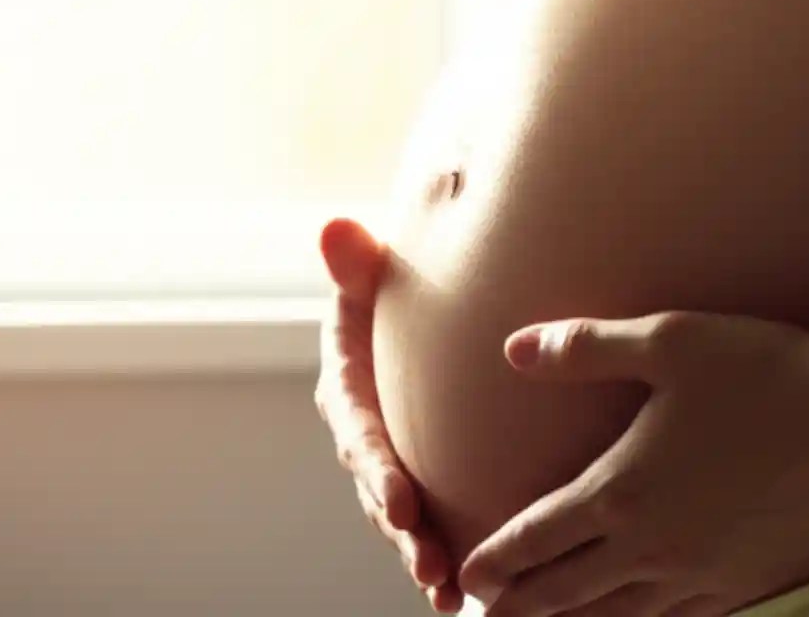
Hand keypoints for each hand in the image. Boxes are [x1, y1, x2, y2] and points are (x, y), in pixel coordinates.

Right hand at [314, 218, 463, 612]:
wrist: (421, 303)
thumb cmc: (395, 284)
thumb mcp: (373, 271)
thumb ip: (356, 259)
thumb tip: (335, 228)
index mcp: (347, 387)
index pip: (359, 433)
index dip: (377, 470)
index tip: (402, 503)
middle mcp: (365, 431)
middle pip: (378, 490)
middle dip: (403, 534)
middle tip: (432, 569)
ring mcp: (393, 456)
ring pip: (403, 517)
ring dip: (425, 555)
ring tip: (452, 595)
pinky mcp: (424, 470)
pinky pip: (433, 515)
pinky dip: (449, 552)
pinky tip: (474, 589)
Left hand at [458, 311, 808, 616]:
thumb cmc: (763, 370)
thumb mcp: (667, 342)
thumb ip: (584, 348)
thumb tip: (512, 348)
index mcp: (622, 491)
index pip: (538, 538)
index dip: (496, 562)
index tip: (465, 579)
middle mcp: (652, 544)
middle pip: (566, 592)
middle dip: (521, 607)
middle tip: (488, 616)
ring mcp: (700, 570)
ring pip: (617, 616)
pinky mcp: (745, 580)